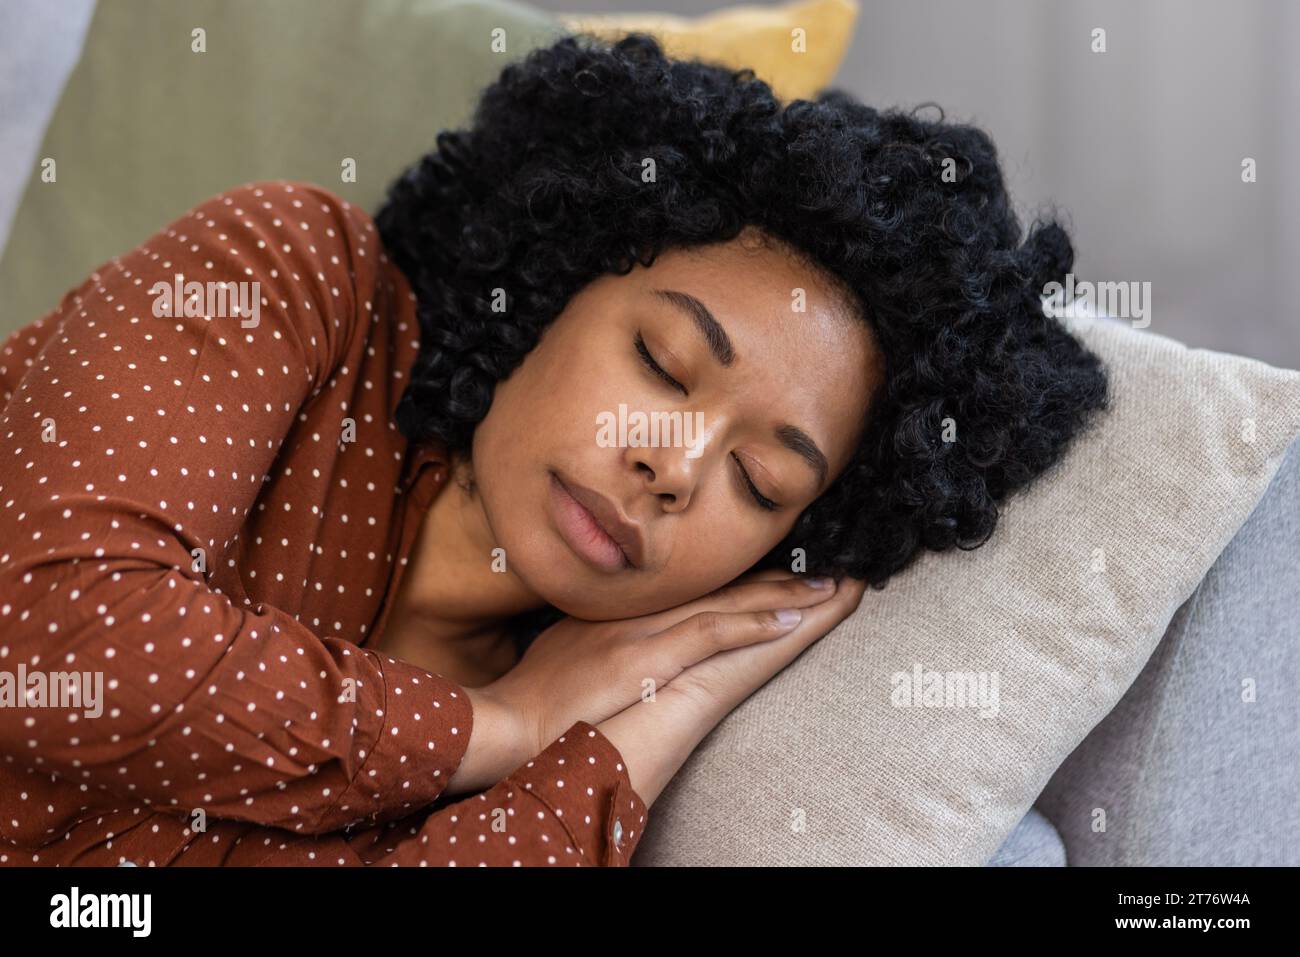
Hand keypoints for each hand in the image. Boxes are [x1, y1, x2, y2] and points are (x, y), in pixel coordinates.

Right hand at [447, 572, 840, 792]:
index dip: (748, 581)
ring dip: (786, 595)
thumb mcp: (573, 654)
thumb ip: (604, 641)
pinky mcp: (644, 659)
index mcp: (630, 614)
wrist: (506, 721)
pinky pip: (710, 634)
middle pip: (725, 589)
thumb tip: (626, 647)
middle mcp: (642, 614)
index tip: (788, 574)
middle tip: (831, 567)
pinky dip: (754, 622)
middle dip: (780, 580)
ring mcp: (644, 634)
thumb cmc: (534, 698)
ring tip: (835, 587)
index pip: (700, 591)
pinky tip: (793, 617)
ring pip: (730, 603)